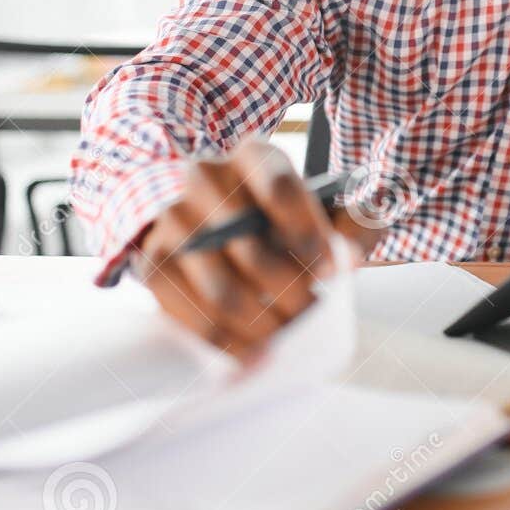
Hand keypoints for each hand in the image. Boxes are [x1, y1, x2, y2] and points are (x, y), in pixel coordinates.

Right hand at [130, 142, 364, 358]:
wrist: (222, 226)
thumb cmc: (286, 219)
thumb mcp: (327, 210)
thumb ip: (355, 222)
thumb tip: (350, 252)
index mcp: (253, 154)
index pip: (279, 188)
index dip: (309, 233)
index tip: (329, 269)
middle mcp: (204, 176)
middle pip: (250, 246)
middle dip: (290, 290)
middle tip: (311, 311)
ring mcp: (172, 219)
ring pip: (222, 289)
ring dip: (262, 323)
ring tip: (287, 334)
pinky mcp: (153, 261)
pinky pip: (189, 313)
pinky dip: (227, 342)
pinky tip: (255, 354)